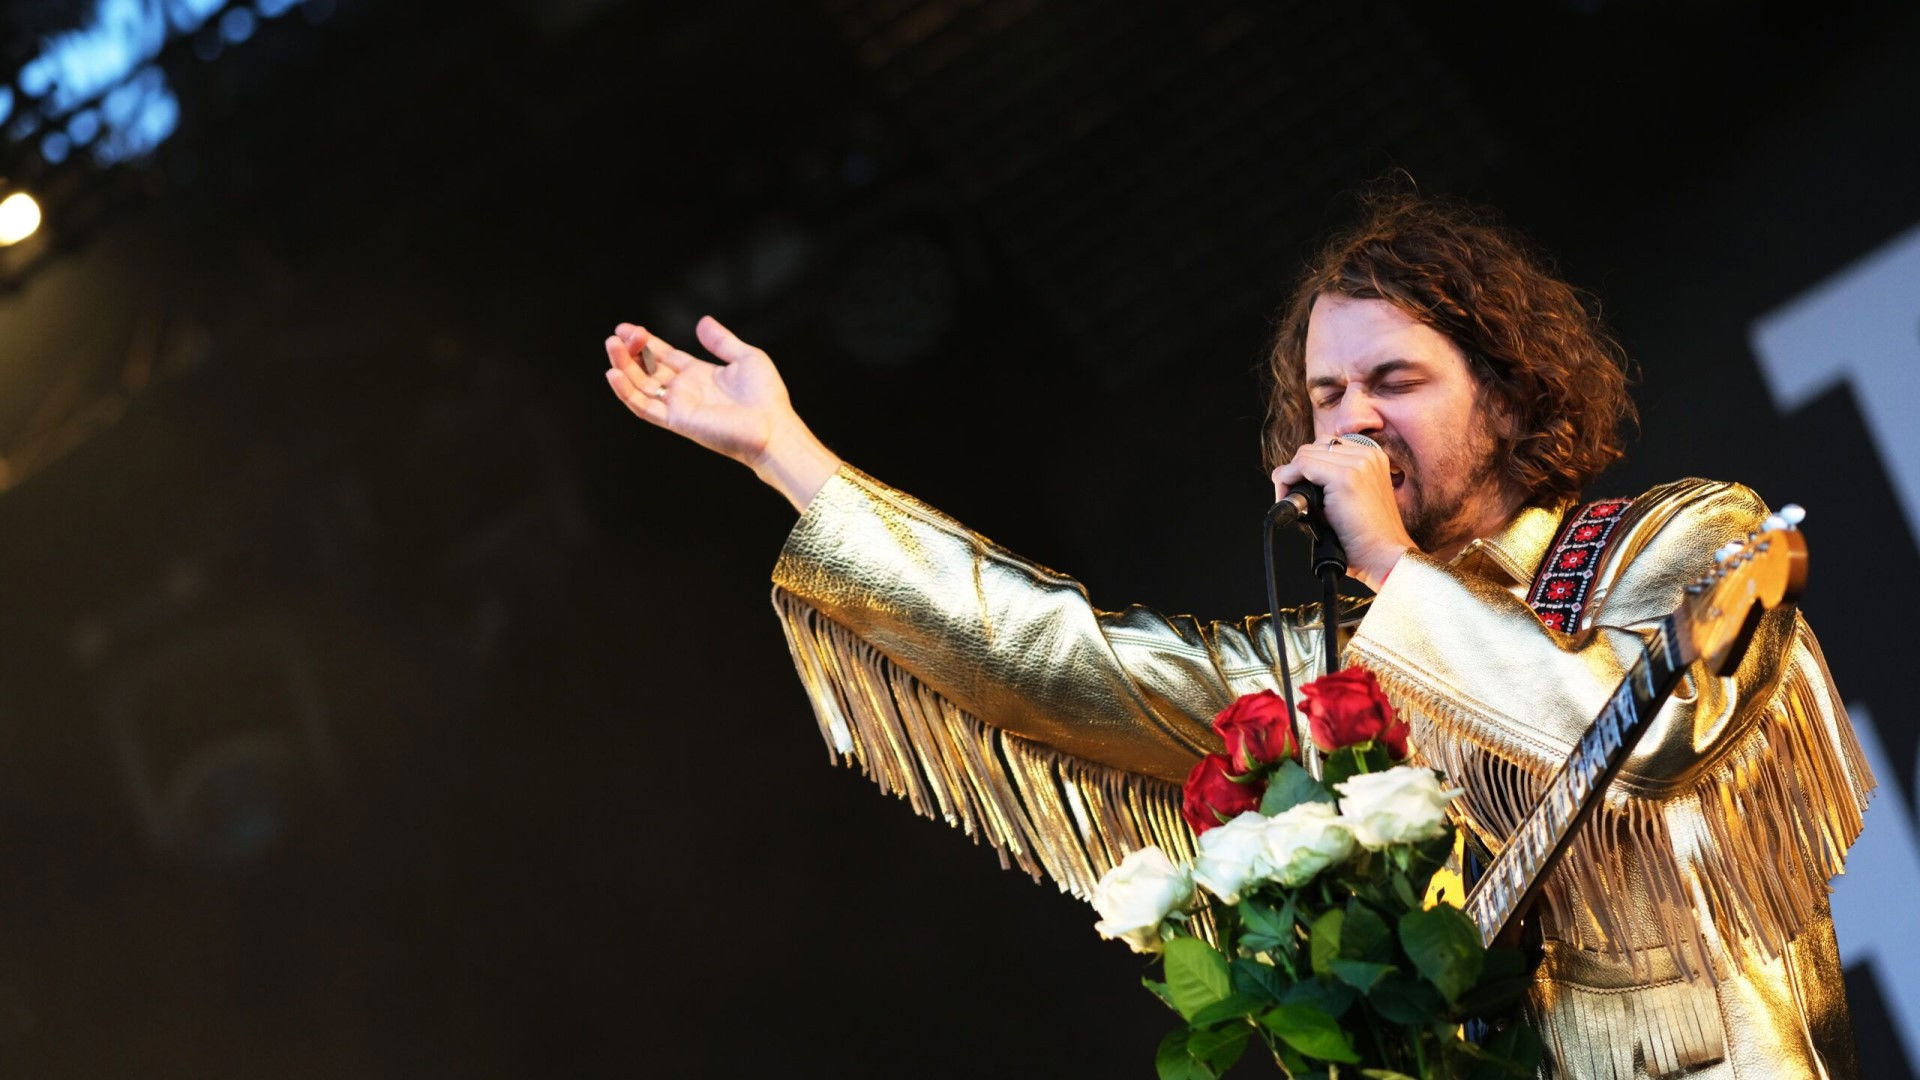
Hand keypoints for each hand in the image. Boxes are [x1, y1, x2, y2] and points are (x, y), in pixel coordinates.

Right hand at [603, 315, 841, 511]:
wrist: (772, 426)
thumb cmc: (766, 397)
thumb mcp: (746, 357)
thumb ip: (721, 340)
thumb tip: (702, 321)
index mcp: (699, 375)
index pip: (664, 356)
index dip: (645, 342)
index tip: (627, 328)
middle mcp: (685, 391)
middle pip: (648, 368)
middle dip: (631, 350)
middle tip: (620, 334)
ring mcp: (678, 406)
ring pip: (640, 386)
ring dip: (623, 366)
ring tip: (612, 345)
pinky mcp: (676, 419)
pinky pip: (643, 407)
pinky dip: (626, 392)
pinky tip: (613, 374)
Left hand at [1271, 438, 1412, 590]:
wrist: (1384, 556)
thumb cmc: (1367, 537)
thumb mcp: (1354, 499)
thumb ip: (1334, 481)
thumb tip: (1299, 478)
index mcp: (1372, 457)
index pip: (1326, 446)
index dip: (1307, 466)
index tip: (1300, 488)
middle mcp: (1368, 455)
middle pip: (1313, 447)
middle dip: (1296, 471)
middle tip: (1291, 497)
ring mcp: (1359, 464)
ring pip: (1304, 455)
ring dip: (1288, 477)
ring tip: (1291, 501)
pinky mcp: (1346, 477)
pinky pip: (1302, 465)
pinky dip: (1286, 480)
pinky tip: (1288, 498)